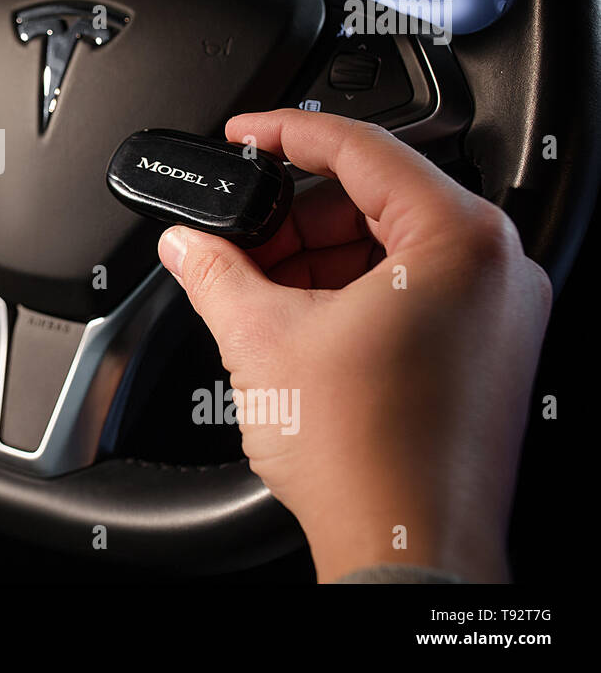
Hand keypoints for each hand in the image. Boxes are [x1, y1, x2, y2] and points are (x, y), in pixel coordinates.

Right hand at [157, 109, 550, 582]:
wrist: (407, 550)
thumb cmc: (370, 460)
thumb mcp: (262, 338)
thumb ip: (213, 269)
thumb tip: (185, 242)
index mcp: (458, 240)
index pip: (362, 146)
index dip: (286, 131)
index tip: (246, 132)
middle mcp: (495, 267)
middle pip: (377, 195)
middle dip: (295, 212)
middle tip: (236, 232)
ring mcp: (496, 312)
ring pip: (392, 243)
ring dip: (317, 253)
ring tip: (256, 285)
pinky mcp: (484, 351)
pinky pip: (413, 287)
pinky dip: (350, 288)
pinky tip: (295, 315)